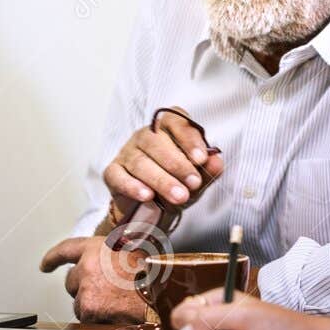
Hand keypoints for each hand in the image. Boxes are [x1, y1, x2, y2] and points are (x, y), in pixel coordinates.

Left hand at [39, 236, 146, 323]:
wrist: (162, 299)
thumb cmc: (153, 278)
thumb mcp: (134, 254)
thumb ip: (112, 257)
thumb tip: (104, 266)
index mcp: (99, 246)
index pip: (67, 249)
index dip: (54, 258)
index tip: (46, 265)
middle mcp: (88, 263)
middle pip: (72, 280)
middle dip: (83, 289)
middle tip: (106, 294)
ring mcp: (86, 285)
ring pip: (77, 301)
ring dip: (91, 305)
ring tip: (116, 303)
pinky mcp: (87, 306)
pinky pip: (84, 316)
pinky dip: (96, 319)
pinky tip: (114, 313)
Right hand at [104, 107, 222, 211]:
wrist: (151, 208)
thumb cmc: (176, 184)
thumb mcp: (196, 179)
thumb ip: (207, 171)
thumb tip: (216, 161)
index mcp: (167, 129)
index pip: (176, 122)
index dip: (189, 139)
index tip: (201, 159)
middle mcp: (145, 136)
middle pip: (157, 143)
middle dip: (178, 165)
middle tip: (193, 183)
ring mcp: (127, 153)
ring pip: (140, 162)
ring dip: (161, 180)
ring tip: (179, 196)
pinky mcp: (113, 172)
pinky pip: (119, 176)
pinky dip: (133, 186)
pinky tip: (147, 196)